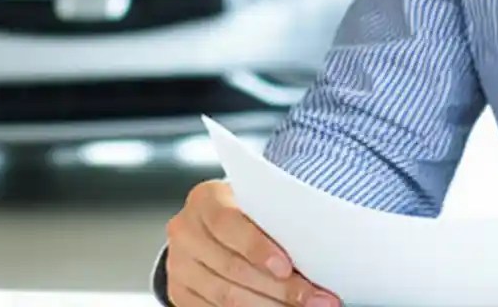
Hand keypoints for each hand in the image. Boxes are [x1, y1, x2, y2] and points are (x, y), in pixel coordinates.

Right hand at [165, 179, 340, 306]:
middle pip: (232, 267)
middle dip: (280, 288)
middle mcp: (185, 232)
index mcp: (205, 200)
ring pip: (225, 296)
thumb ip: (276, 218)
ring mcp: (178, 266)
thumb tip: (318, 250)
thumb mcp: (257, 202)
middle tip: (317, 299)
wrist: (210, 226)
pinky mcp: (180, 293)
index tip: (287, 268)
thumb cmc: (246, 210)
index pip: (228, 224)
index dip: (258, 248)